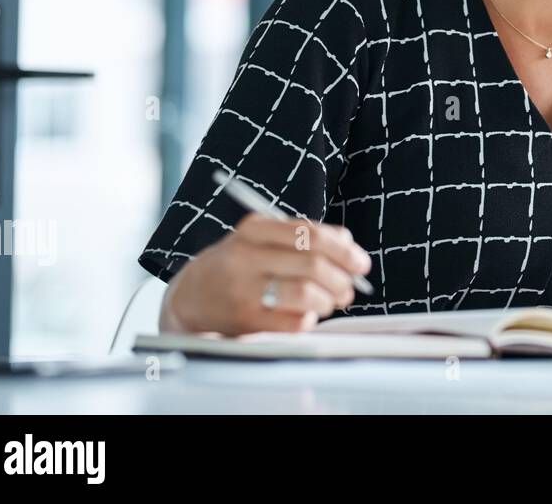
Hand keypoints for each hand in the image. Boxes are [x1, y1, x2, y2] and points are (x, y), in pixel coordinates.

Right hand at [161, 215, 372, 335]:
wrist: (191, 296)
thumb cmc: (239, 264)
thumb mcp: (263, 238)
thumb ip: (305, 236)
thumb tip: (348, 245)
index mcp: (255, 229)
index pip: (311, 235)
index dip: (344, 250)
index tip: (360, 262)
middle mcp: (246, 256)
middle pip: (313, 264)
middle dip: (342, 279)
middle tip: (350, 288)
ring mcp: (243, 289)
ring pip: (306, 293)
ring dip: (329, 300)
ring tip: (332, 302)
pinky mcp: (244, 320)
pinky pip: (293, 322)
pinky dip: (309, 319)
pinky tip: (307, 316)